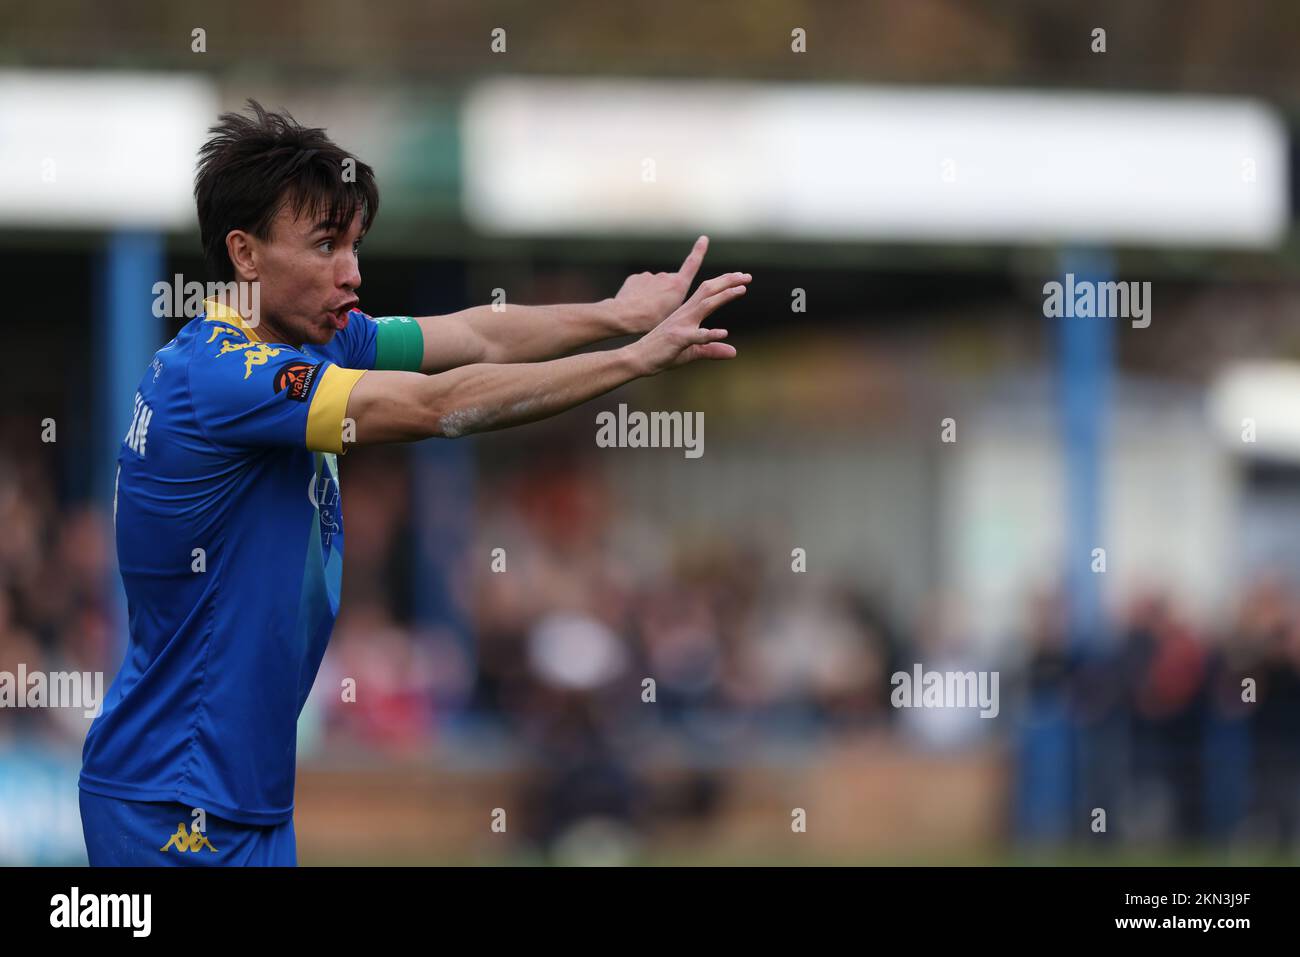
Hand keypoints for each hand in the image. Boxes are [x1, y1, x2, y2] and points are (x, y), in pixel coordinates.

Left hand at [612, 235, 709, 332]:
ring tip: (646, 310)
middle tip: (658, 311)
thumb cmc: (650, 321)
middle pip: (670, 284)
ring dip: (652, 295)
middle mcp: (665, 276)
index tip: (703, 238)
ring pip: (654, 286)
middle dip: (666, 294)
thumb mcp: (672, 316)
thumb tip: (670, 295)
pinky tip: (635, 304)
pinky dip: (640, 294)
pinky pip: (641, 286)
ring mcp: (649, 275)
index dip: (699, 251)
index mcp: (678, 286)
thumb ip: (675, 301)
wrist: (625, 316)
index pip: (692, 264)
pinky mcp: (636, 277)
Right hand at [630, 270, 750, 375]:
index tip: (742, 277)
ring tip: (741, 290)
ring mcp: (681, 325)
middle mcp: (686, 314)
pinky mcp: (678, 340)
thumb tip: (734, 352)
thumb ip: (713, 349)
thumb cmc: (664, 352)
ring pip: (705, 306)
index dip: (725, 283)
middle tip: (747, 276)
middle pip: (708, 291)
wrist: (639, 357)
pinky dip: (709, 334)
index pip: (708, 292)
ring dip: (723, 297)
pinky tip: (723, 333)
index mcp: (688, 313)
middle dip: (728, 281)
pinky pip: (695, 336)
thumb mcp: (693, 352)